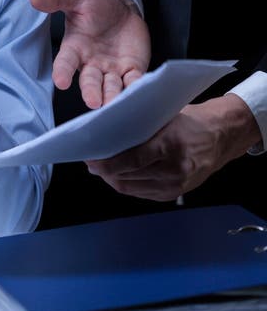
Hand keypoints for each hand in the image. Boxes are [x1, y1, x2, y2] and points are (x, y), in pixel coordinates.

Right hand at [30, 0, 149, 107]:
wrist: (121, 7)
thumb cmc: (95, 3)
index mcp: (75, 48)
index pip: (65, 63)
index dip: (62, 72)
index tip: (61, 82)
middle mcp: (91, 63)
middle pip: (89, 81)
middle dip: (91, 92)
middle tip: (93, 101)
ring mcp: (111, 68)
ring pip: (111, 86)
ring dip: (112, 95)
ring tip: (113, 103)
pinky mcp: (131, 69)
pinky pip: (133, 80)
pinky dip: (136, 85)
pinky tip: (138, 89)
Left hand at [86, 95, 261, 199]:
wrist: (219, 137)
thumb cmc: (189, 121)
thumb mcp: (163, 115)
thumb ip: (137, 125)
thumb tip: (106, 133)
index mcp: (169, 145)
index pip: (130, 161)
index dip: (107, 163)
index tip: (90, 158)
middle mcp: (173, 169)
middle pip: (128, 177)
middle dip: (105, 172)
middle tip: (91, 162)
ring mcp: (175, 185)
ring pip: (132, 189)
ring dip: (113, 180)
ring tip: (102, 169)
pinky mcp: (174, 194)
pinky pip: (142, 193)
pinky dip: (127, 185)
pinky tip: (119, 175)